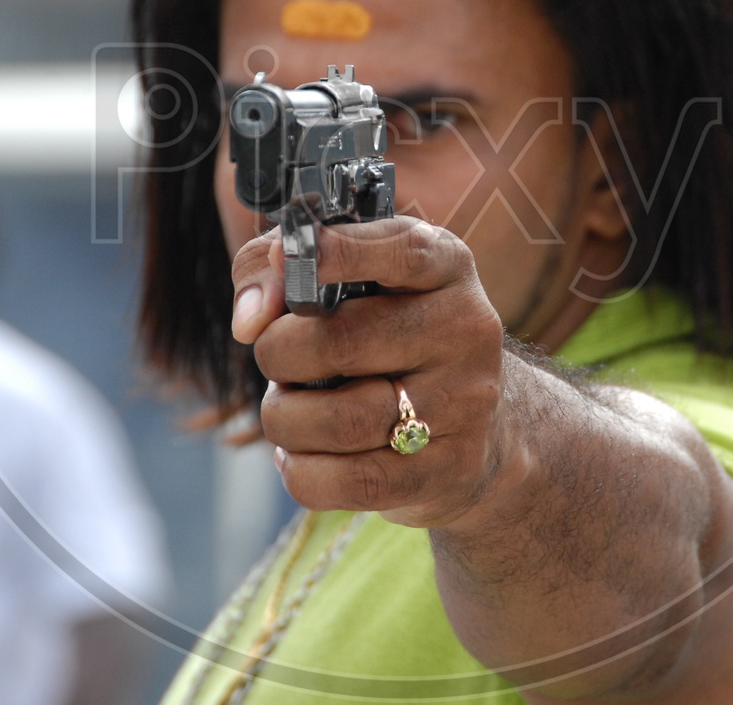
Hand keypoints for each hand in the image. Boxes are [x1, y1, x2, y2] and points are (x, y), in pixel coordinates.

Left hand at [229, 217, 512, 527]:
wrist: (483, 427)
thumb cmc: (390, 336)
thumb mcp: (354, 279)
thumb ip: (280, 268)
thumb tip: (248, 319)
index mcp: (445, 266)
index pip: (399, 251)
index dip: (337, 253)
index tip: (289, 258)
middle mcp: (466, 329)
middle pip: (340, 342)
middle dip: (278, 354)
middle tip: (276, 360)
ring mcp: (464, 403)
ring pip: (339, 421)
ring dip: (285, 418)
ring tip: (287, 410)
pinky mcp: (450, 469)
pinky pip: (350, 481)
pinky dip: (303, 472)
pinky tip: (300, 456)